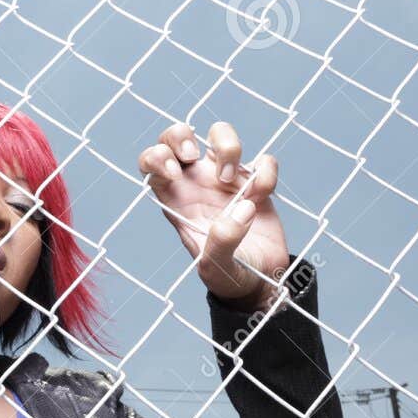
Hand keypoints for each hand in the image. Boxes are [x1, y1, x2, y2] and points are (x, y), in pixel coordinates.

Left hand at [139, 121, 289, 310]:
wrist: (259, 283)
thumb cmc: (227, 275)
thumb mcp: (216, 266)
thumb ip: (222, 241)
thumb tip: (241, 209)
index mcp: (175, 200)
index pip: (152, 164)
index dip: (156, 158)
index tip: (173, 173)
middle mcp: (196, 183)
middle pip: (177, 137)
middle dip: (181, 135)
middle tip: (192, 156)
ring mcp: (226, 180)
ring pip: (219, 134)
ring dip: (227, 145)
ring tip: (230, 179)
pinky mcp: (256, 183)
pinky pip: (262, 159)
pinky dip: (265, 172)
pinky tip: (261, 196)